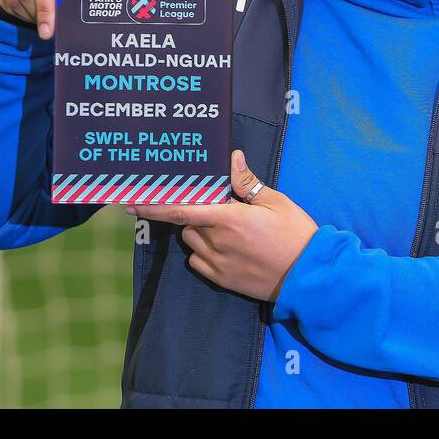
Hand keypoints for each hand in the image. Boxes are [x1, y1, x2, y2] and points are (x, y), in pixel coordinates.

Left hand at [124, 150, 318, 301]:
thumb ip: (247, 182)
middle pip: (188, 223)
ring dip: (200, 232)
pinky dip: (204, 252)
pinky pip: (199, 262)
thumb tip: (231, 158)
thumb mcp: (275, 202)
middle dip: (196, 213)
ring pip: (192, 242)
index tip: (131, 202)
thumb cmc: (295, 234)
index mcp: (228, 219)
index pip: (181, 210)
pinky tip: (226, 248)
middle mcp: (217, 243)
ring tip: (227, 228)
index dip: (153, 205)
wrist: (308, 276)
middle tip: (220, 208)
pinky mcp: (222, 280)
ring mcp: (218, 264)